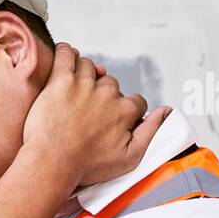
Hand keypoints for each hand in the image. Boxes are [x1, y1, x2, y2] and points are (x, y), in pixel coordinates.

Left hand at [21, 42, 171, 189]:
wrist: (51, 163)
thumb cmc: (86, 165)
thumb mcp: (129, 158)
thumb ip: (151, 132)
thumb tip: (167, 111)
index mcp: (125, 110)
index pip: (135, 101)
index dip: (125, 110)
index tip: (112, 118)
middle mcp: (108, 93)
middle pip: (110, 84)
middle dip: (102, 94)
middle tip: (87, 110)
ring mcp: (83, 85)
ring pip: (89, 67)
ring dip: (84, 75)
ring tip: (74, 90)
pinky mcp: (60, 81)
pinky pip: (65, 55)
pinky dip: (65, 52)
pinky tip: (65, 56)